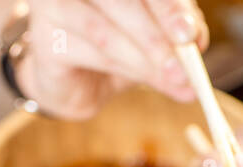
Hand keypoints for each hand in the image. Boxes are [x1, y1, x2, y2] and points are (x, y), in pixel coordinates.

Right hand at [18, 0, 209, 120]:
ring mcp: (56, 5)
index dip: (170, 6)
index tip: (190, 34)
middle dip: (159, 33)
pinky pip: (92, 54)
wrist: (73, 81)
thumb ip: (176, 31)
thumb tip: (197, 43)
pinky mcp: (45, 39)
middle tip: (185, 65)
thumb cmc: (116, 45)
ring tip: (175, 80)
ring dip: (146, 60)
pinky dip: (125, 69)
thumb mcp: (153, 35)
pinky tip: (145, 83)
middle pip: (124, 0)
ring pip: (108, 33)